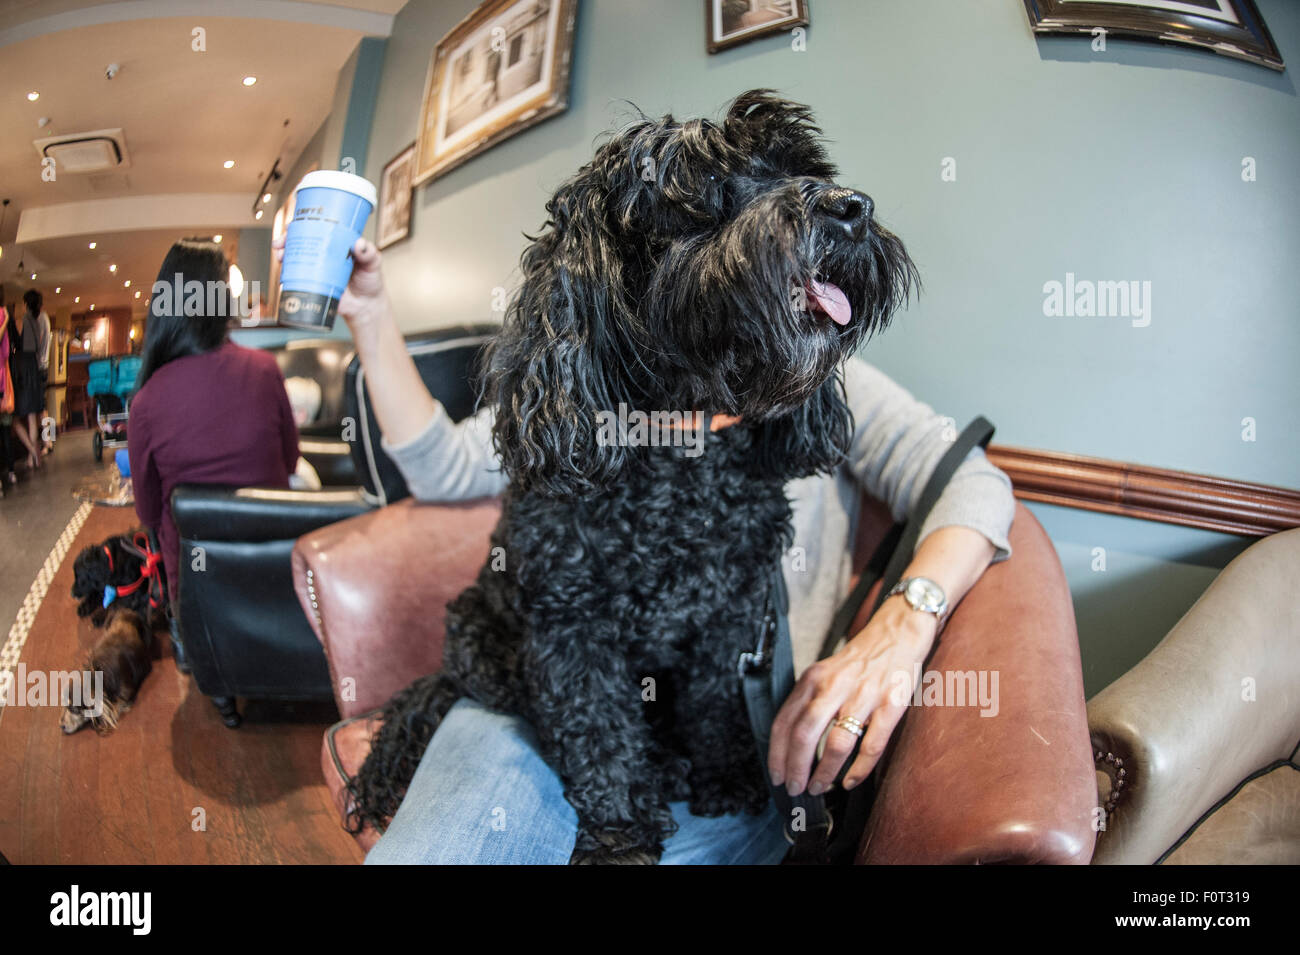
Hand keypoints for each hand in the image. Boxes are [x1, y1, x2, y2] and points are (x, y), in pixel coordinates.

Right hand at [271, 235, 388, 336]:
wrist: (367, 307)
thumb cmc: (371, 281)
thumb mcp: (373, 263)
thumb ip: (369, 253)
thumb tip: (360, 244)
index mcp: (337, 244)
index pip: (317, 228)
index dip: (303, 224)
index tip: (293, 225)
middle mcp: (324, 254)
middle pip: (301, 241)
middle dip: (287, 239)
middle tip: (282, 242)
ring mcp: (318, 269)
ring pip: (296, 257)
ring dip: (284, 255)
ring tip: (281, 256)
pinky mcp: (315, 284)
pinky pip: (298, 277)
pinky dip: (288, 274)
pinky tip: (284, 272)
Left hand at [767, 594, 937, 795]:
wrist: (897, 634)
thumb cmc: (858, 661)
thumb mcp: (825, 673)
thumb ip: (808, 701)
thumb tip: (789, 743)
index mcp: (813, 679)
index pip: (785, 721)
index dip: (777, 754)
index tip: (776, 775)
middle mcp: (834, 686)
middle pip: (804, 734)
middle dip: (795, 768)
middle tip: (795, 789)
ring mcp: (864, 695)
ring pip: (836, 743)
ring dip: (824, 772)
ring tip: (820, 787)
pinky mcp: (891, 704)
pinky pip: (871, 744)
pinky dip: (858, 769)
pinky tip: (850, 781)